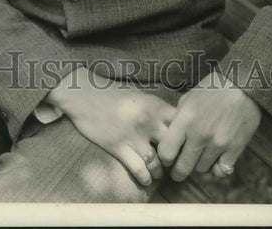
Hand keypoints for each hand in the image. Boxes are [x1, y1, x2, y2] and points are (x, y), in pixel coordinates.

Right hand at [46, 67, 175, 186]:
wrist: (84, 95)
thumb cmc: (113, 93)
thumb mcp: (140, 96)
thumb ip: (158, 110)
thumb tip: (176, 123)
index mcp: (155, 106)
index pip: (182, 125)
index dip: (187, 137)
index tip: (186, 145)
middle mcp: (148, 122)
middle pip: (174, 146)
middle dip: (176, 157)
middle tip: (175, 164)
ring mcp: (133, 136)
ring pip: (158, 163)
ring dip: (160, 170)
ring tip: (160, 172)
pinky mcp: (118, 147)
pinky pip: (139, 170)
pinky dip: (146, 178)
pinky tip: (146, 178)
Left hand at [157, 71, 260, 181]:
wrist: (242, 85)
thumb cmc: (212, 89)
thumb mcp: (188, 98)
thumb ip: (178, 119)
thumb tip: (170, 137)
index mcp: (185, 120)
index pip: (166, 152)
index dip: (164, 158)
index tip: (168, 158)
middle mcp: (200, 134)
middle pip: (183, 167)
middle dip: (178, 172)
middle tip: (178, 171)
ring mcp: (218, 143)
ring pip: (202, 169)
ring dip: (199, 165)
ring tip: (199, 157)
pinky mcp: (235, 149)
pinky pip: (221, 171)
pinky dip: (217, 169)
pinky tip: (216, 161)